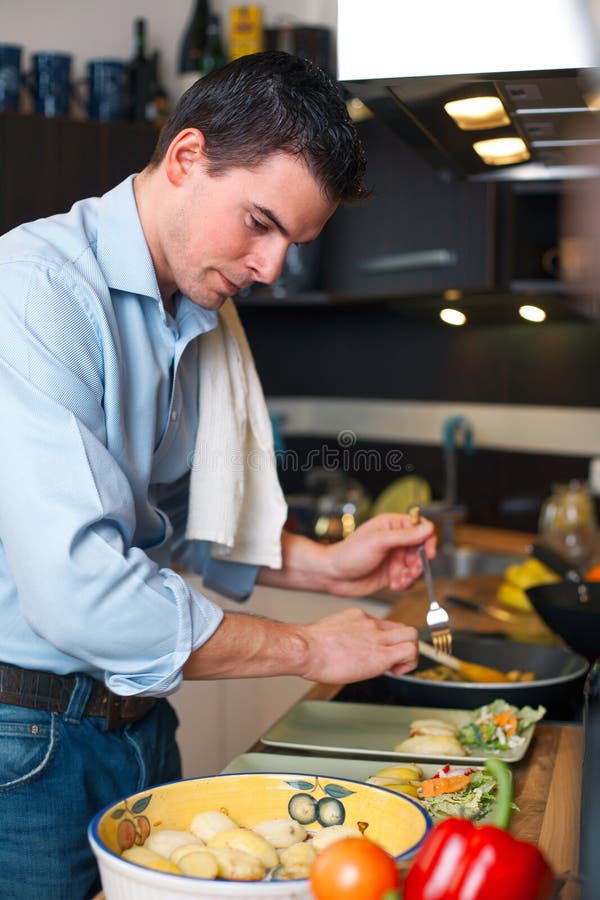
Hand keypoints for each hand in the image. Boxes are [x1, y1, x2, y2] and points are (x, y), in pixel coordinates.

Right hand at [183, 606, 417, 682]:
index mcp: (359, 617)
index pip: (387, 624)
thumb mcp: (329, 633)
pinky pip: (409, 652)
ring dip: (411, 654)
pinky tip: (396, 673)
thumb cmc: (309, 646)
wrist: (305, 648)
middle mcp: (372, 623)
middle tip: (395, 662)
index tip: (384, 653)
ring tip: (398, 668)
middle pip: (404, 628)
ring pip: (413, 636)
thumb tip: (340, 650)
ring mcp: (378, 636)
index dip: (390, 640)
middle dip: (405, 646)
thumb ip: (342, 637)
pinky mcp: (380, 653)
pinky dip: (410, 663)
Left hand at [321, 513, 435, 596]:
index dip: (428, 540)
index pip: (421, 527)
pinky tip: (394, 585)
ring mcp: (394, 558)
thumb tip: (428, 528)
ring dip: (413, 575)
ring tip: (400, 579)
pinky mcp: (392, 574)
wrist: (333, 576)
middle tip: (411, 571)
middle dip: (420, 563)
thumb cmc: (349, 553)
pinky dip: (405, 584)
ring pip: (417, 567)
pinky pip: (408, 579)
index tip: (428, 554)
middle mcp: (396, 541)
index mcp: (392, 526)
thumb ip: (405, 536)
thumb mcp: (379, 541)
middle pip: (422, 550)